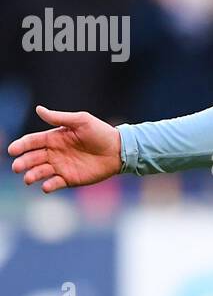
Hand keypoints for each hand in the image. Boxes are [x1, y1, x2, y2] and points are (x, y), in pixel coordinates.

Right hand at [7, 106, 121, 192]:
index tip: (12, 150)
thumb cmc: (100, 133)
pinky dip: (49, 185)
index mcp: (54, 138)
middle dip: (23, 162)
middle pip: (32, 158)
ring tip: (27, 178)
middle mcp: (54, 153)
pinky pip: (55, 183)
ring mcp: (61, 167)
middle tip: (17, 167)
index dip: (21, 145)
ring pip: (40, 172)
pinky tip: (46, 186)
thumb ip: (59, 118)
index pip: (32, 141)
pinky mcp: (69, 179)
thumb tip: (38, 109)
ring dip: (32, 175)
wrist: (118, 150)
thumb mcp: (81, 121)